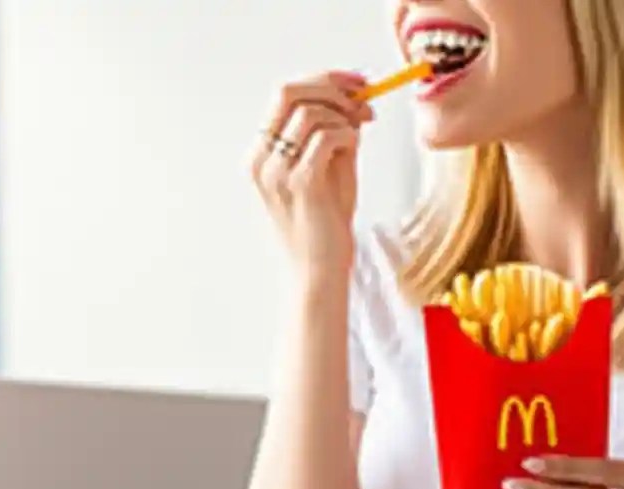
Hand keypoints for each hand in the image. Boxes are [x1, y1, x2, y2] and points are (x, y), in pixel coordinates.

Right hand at [250, 71, 375, 279]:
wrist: (319, 272)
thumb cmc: (325, 226)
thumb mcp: (329, 170)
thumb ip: (334, 135)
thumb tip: (353, 101)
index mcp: (261, 154)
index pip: (284, 95)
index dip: (322, 80)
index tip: (355, 83)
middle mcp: (261, 160)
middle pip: (288, 92)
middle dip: (331, 87)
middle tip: (363, 98)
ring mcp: (277, 172)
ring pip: (310, 112)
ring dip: (344, 115)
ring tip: (361, 131)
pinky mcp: (300, 184)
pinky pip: (327, 137)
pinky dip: (348, 134)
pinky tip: (355, 148)